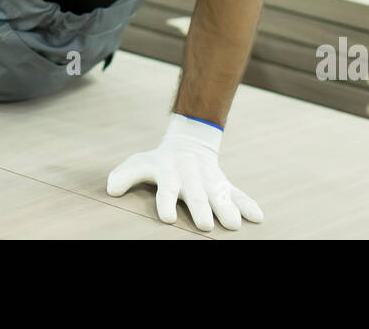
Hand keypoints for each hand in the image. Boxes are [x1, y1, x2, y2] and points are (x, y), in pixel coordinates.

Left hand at [106, 113, 262, 231]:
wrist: (188, 144)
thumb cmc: (158, 162)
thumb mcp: (140, 162)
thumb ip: (125, 174)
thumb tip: (110, 189)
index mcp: (169, 175)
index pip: (166, 190)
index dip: (166, 203)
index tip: (166, 217)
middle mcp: (190, 179)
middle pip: (196, 195)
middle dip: (201, 209)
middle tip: (205, 225)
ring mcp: (209, 181)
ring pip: (219, 195)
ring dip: (226, 209)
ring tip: (233, 224)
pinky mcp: (224, 185)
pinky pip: (238, 194)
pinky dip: (247, 204)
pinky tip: (257, 217)